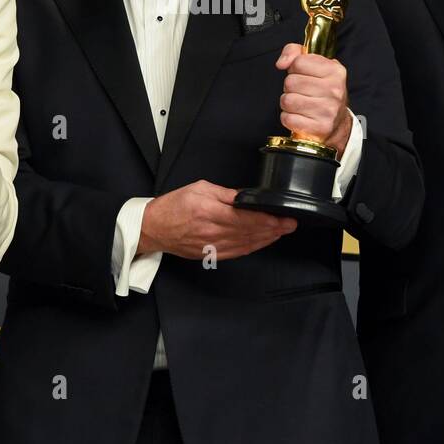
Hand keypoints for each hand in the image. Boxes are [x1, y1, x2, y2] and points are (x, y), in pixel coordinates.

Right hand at [138, 180, 296, 259]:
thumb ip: (225, 193)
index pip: (247, 218)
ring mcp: (212, 246)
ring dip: (266, 239)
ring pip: (246, 244)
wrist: (153, 228)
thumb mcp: (199, 188)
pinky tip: (262, 242)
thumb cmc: (172, 206)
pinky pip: (237, 252)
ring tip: (281, 232)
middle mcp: (213, 231)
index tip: (283, 217)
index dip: (268, 219)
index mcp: (210, 212)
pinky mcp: (210, 254)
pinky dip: (252, 247)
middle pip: (250, 232)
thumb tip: (246, 195)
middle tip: (290, 224)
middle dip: (274, 229)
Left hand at [276, 43, 352, 155]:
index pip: (298, 62)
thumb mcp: (315, 65)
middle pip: (290, 82)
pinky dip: (289, 118)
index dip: (295, 69)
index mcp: (335, 71)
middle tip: (301, 92)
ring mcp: (328, 110)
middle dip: (290, 87)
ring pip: (287, 100)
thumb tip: (282, 62)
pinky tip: (300, 116)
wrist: (337, 122)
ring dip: (288, 103)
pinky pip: (288, 118)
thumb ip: (295, 52)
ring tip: (300, 104)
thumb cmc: (323, 91)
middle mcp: (334, 90)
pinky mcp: (320, 127)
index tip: (302, 75)